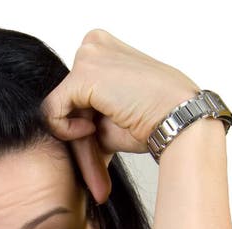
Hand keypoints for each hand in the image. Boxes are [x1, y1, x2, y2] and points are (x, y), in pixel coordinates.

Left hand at [42, 29, 199, 202]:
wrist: (178, 120)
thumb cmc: (154, 119)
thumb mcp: (111, 117)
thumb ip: (85, 116)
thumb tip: (59, 133)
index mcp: (103, 51)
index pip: (77, 96)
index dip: (85, 131)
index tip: (101, 154)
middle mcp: (94, 46)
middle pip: (70, 105)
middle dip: (82, 144)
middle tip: (97, 179)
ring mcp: (89, 55)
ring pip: (63, 111)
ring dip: (80, 146)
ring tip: (97, 173)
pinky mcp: (84, 73)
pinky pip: (53, 110)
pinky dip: (66, 131)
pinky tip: (91, 132)